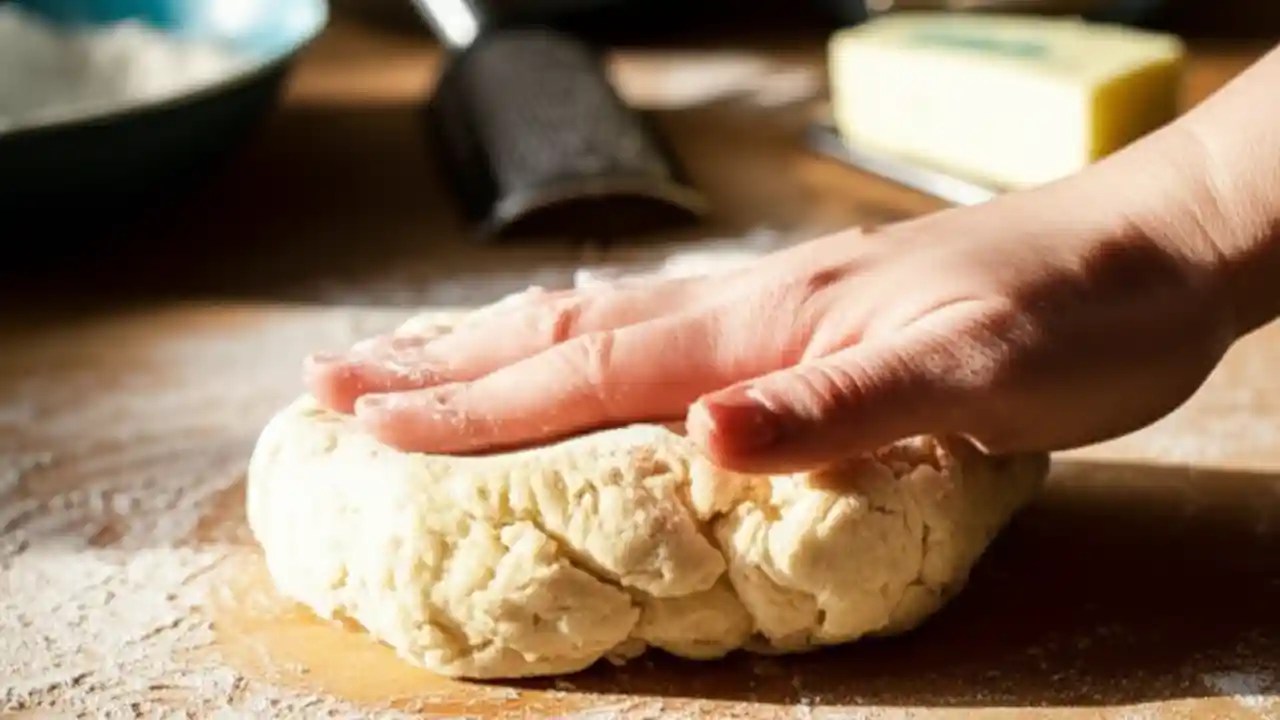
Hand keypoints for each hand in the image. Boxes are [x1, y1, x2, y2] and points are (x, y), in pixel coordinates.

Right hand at [305, 187, 1232, 472]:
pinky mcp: (808, 318)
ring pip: (599, 324)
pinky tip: (576, 350)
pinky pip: (657, 332)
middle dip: (442, 364)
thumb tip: (700, 436)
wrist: (1156, 246)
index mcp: (765, 326)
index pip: (588, 369)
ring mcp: (774, 306)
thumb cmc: (1075, 317)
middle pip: (563, 333)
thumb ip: (834, 409)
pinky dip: (581, 346)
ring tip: (413, 360)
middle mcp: (749, 307)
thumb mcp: (971, 378)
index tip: (367, 418)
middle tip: (333, 380)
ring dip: (494, 346)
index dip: (474, 402)